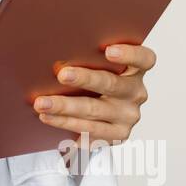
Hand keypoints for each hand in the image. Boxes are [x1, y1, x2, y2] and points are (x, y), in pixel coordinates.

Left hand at [30, 43, 155, 154]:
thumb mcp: (96, 68)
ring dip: (65, 106)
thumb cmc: (91, 82)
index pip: (144, 59)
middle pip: (112, 84)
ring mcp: (128, 116)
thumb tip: (54, 50)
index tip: (108, 50)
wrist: (94, 116)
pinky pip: (88, 130)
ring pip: (94, 110)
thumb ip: (87, 58)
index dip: (129, 54)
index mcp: (135, 70)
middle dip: (85, 79)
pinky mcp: (116, 135)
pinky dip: (64, 122)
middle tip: (62, 75)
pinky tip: (47, 117)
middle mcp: (136, 93)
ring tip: (42, 103)